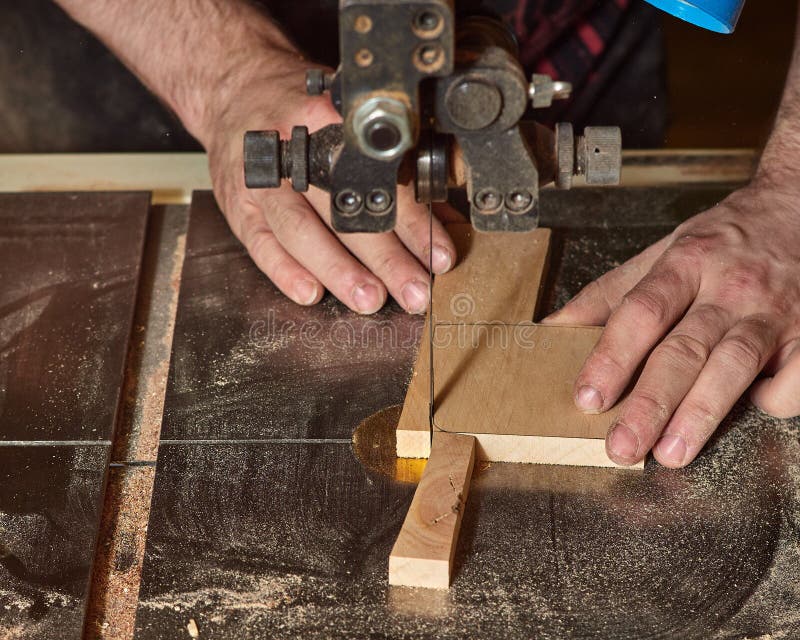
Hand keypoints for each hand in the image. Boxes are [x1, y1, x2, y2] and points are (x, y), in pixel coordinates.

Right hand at [202, 58, 458, 313]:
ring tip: (370, 300)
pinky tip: (311, 293)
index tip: (440, 255)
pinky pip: (261, 244)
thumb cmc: (302, 108)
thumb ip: (397, 169)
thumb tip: (444, 218)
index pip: (380, 182)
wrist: (234, 91)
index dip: (414, 223)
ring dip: (339, 271)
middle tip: (414, 292)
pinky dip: (285, 271)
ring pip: (302, 233)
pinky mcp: (238, 205)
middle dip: (386, 260)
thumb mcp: (351, 120)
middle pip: (344, 213)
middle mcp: (292, 152)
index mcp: (329, 123)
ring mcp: (260, 181)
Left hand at [543, 182, 799, 466]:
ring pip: (734, 365)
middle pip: (683, 348)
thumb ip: (611, 293)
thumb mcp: (664, 250)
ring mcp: (775, 310)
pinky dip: (773, 399)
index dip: (612, 356)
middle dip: (649, 403)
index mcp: (685, 263)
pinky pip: (794, 377)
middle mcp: (729, 287)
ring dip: (701, 413)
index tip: (587, 396)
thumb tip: (554, 329)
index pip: (641, 312)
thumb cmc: (725, 238)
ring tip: (671, 452)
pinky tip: (750, 410)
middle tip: (621, 447)